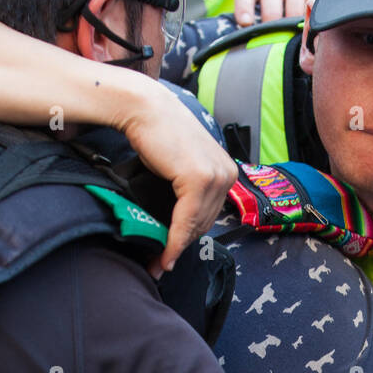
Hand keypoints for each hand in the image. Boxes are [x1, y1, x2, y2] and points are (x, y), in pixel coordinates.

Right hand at [117, 80, 236, 275]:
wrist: (145, 108)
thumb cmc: (156, 134)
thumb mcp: (179, 168)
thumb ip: (186, 193)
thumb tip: (178, 228)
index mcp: (226, 171)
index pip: (210, 215)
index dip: (189, 240)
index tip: (171, 259)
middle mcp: (227, 173)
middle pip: (204, 223)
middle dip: (182, 246)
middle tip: (160, 264)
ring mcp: (216, 175)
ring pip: (195, 225)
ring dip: (176, 247)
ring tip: (158, 263)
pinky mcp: (200, 178)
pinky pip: (187, 220)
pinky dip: (175, 240)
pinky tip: (165, 255)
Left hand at [234, 0, 320, 25]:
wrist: (308, 9)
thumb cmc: (280, 23)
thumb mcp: (264, 24)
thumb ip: (256, 32)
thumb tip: (243, 51)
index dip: (244, 7)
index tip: (245, 24)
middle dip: (271, 14)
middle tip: (274, 32)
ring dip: (294, 13)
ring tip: (295, 31)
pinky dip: (314, 7)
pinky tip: (312, 21)